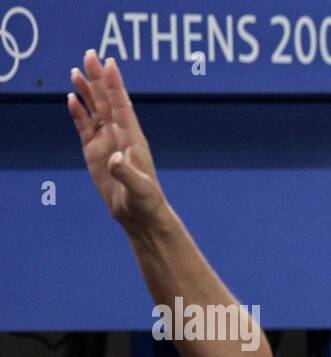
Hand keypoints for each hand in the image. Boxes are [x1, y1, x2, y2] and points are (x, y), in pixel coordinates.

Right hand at [67, 49, 166, 233]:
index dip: (115, 85)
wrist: (138, 214)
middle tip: (89, 54)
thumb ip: (127, 174)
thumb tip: (114, 160)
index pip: (122, 106)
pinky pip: (84, 127)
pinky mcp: (94, 152)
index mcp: (133, 139)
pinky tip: (72, 98)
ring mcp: (106, 142)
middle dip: (98, 78)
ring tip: (76, 71)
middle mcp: (120, 136)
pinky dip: (78, 112)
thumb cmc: (145, 201)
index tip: (109, 63)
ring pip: (95, 110)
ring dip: (87, 91)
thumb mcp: (139, 189)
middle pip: (106, 101)